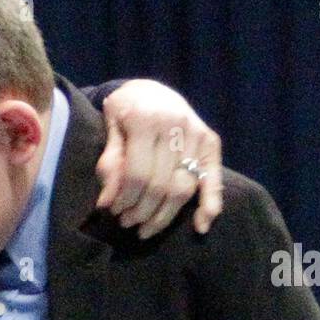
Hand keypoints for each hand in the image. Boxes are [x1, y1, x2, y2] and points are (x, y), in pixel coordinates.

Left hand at [96, 79, 222, 238]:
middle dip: (141, 211)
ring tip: (145, 229)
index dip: (124, 199)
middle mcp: (175, 125)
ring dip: (164, 216)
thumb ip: (109, 163)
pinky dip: (210, 203)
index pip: (137, 174)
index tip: (112, 211)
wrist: (150, 90)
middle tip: (126, 223)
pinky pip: (213, 178)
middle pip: (161, 185)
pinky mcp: (210, 141)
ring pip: (183, 188)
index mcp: (146, 120)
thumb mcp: (109, 129)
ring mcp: (196, 133)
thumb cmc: (125, 111)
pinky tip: (201, 226)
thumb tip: (106, 203)